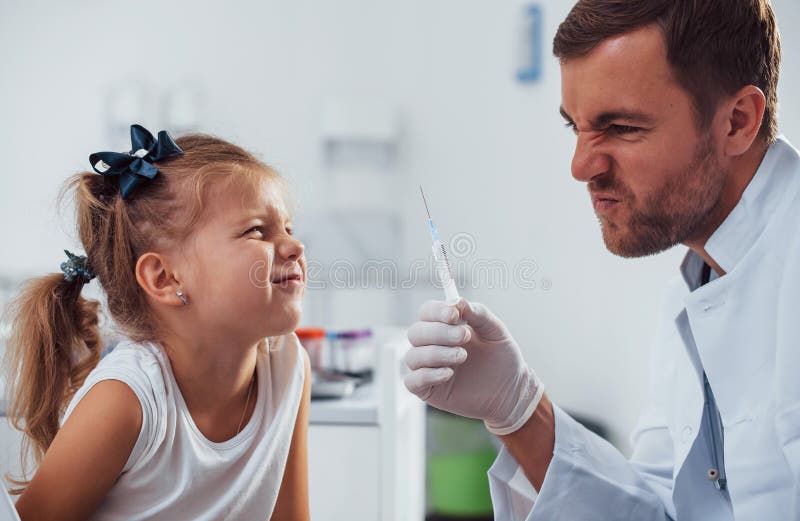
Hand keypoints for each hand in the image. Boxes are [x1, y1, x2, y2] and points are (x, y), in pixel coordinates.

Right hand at [404, 299, 543, 434]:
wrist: (510, 391)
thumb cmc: (501, 358)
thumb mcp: (495, 331)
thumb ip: (478, 314)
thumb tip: (458, 301)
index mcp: (444, 327)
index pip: (427, 312)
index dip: (437, 311)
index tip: (455, 315)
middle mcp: (431, 345)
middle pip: (416, 332)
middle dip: (439, 332)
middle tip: (464, 336)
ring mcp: (427, 368)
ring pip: (413, 356)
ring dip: (436, 353)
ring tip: (462, 356)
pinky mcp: (427, 390)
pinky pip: (412, 381)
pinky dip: (427, 375)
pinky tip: (449, 374)